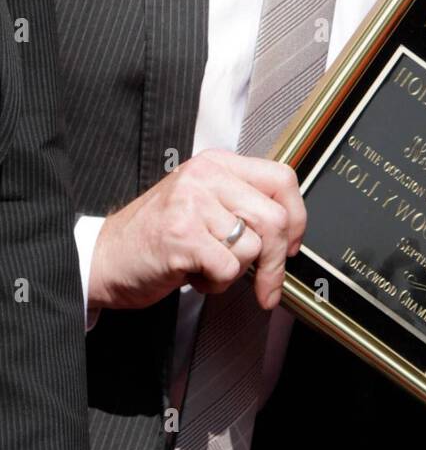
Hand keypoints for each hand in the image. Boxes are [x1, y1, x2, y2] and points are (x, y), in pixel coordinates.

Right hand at [89, 149, 305, 313]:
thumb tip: (291, 231)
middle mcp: (205, 176)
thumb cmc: (155, 237)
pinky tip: (192, 275)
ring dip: (234, 273)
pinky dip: (215, 285)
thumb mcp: (203, 205)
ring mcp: (192, 203)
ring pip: (251, 247)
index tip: (293, 244)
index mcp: (216, 164)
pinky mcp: (182, 235)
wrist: (103, 258)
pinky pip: (228, 269)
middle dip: (277, 261)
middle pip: (274, 218)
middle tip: (267, 285)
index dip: (298, 217)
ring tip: (205, 266)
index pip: (282, 179)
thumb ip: (242, 205)